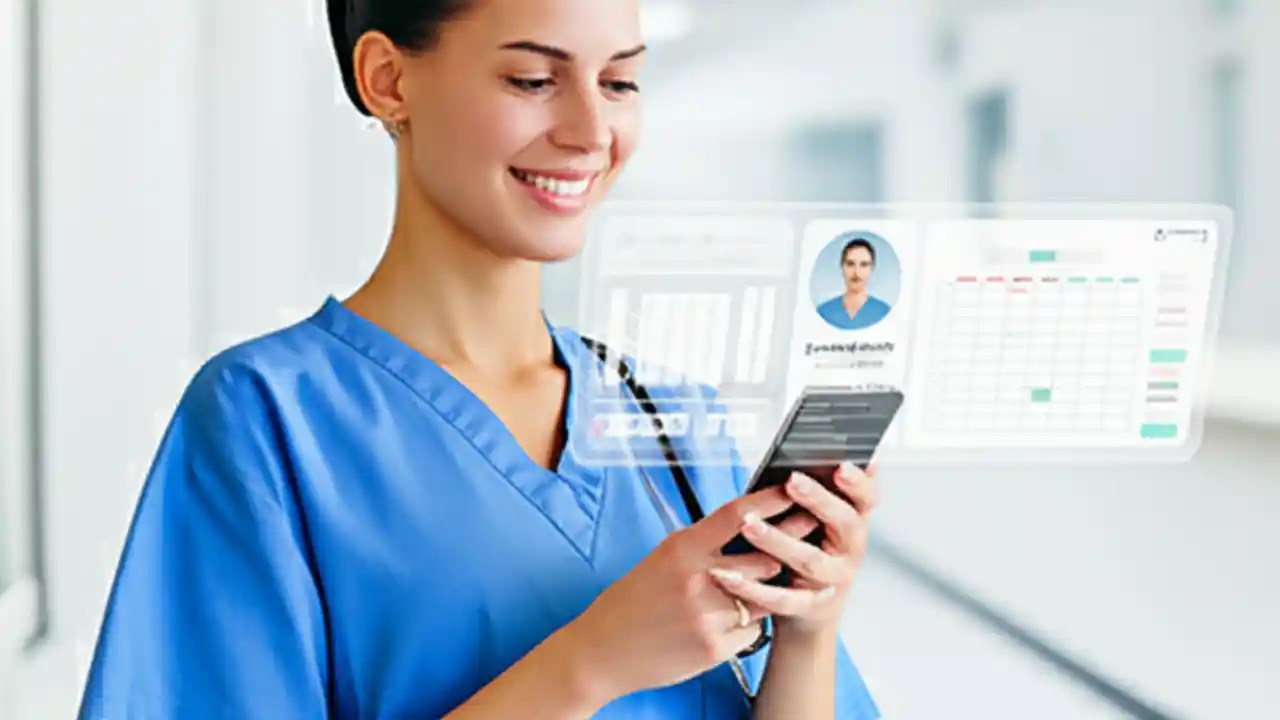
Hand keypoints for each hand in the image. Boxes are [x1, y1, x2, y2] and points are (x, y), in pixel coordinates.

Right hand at [564, 485, 818, 700]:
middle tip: (803, 542)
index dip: (773, 500)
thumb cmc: (633, 601)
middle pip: (765, 557)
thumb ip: (703, 544)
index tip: (795, 489)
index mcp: (682, 548)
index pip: (738, 514)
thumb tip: (746, 525)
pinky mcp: (715, 647)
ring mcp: (709, 615)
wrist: (603, 650)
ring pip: (766, 596)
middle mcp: (698, 578)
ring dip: (768, 591)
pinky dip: (749, 624)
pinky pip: (754, 629)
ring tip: (762, 586)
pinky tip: (730, 622)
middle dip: (785, 552)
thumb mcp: (663, 558)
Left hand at [709, 461, 880, 635]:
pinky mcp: (810, 607)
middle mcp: (850, 550)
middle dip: (819, 500)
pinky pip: (782, 598)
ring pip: (810, 560)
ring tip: (749, 524)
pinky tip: (727, 575)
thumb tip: (813, 449)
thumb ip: (818, 491)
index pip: (867, 498)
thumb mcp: (821, 520)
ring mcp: (834, 581)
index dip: (858, 482)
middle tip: (793, 481)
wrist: (811, 613)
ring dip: (779, 541)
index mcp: (854, 521)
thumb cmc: (811, 549)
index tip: (840, 466)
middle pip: (844, 523)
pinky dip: (753, 587)